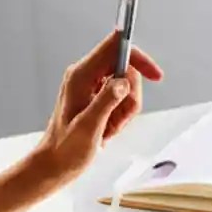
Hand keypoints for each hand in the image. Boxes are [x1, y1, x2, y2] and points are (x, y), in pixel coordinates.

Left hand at [34, 30, 163, 184]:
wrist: (56, 163)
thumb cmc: (66, 149)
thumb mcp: (89, 127)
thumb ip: (106, 101)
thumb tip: (123, 82)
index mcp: (80, 76)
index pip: (114, 47)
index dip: (137, 56)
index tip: (155, 74)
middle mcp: (86, 76)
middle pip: (126, 69)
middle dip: (132, 95)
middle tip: (119, 117)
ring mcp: (91, 86)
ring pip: (127, 86)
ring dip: (127, 109)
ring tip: (110, 127)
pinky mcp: (97, 96)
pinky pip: (123, 98)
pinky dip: (123, 114)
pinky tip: (110, 128)